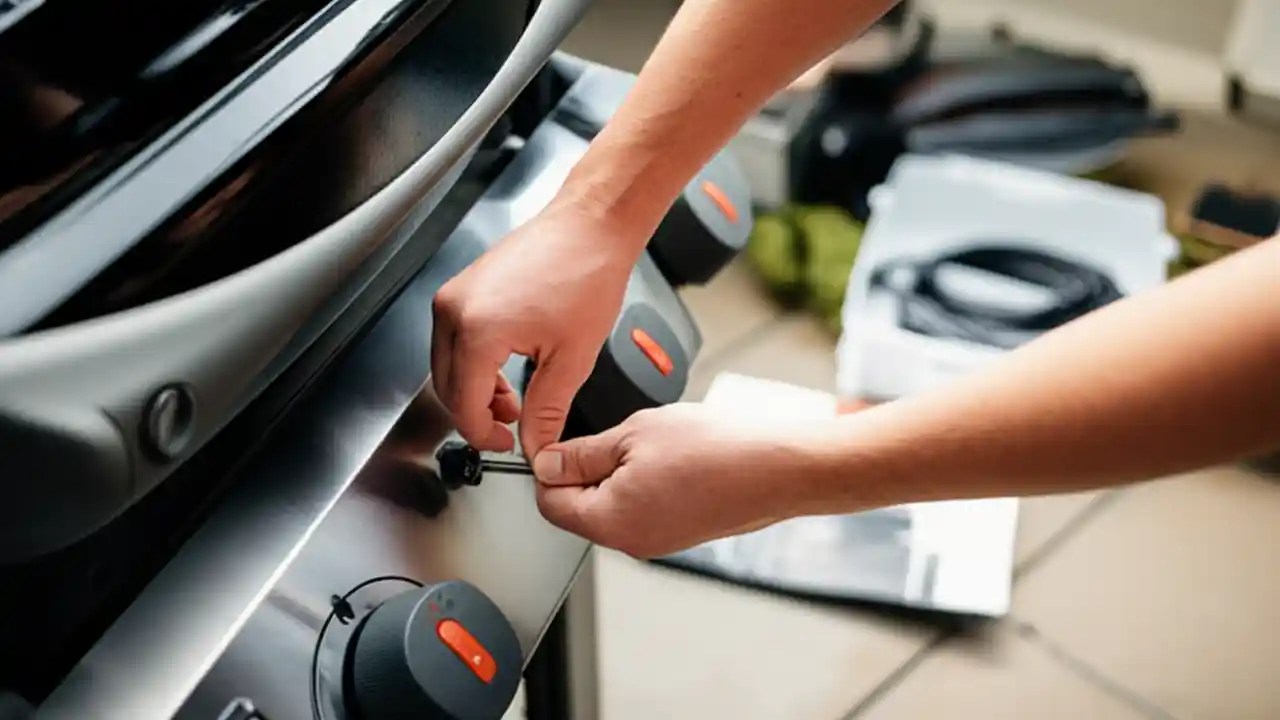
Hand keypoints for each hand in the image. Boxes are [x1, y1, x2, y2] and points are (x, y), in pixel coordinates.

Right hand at [432, 200, 639, 454]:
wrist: (591, 225)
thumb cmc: (586, 273)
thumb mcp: (571, 358)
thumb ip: (546, 411)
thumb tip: (534, 445)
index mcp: (477, 331)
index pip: (462, 405)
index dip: (483, 434)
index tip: (505, 444)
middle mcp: (454, 310)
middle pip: (447, 387)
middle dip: (476, 414)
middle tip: (512, 428)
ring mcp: (454, 295)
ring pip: (447, 365)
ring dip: (474, 390)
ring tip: (515, 401)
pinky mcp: (462, 287)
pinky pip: (453, 340)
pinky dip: (474, 364)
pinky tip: (505, 372)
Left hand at [532, 403, 807, 557]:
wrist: (776, 468)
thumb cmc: (715, 450)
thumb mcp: (633, 434)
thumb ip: (581, 453)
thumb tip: (548, 464)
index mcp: (609, 520)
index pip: (549, 504)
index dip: (546, 469)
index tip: (556, 443)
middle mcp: (631, 541)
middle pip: (579, 509)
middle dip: (584, 471)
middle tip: (610, 435)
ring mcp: (657, 541)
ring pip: (612, 507)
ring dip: (616, 474)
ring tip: (647, 443)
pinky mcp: (679, 533)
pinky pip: (642, 509)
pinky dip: (642, 483)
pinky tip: (668, 458)